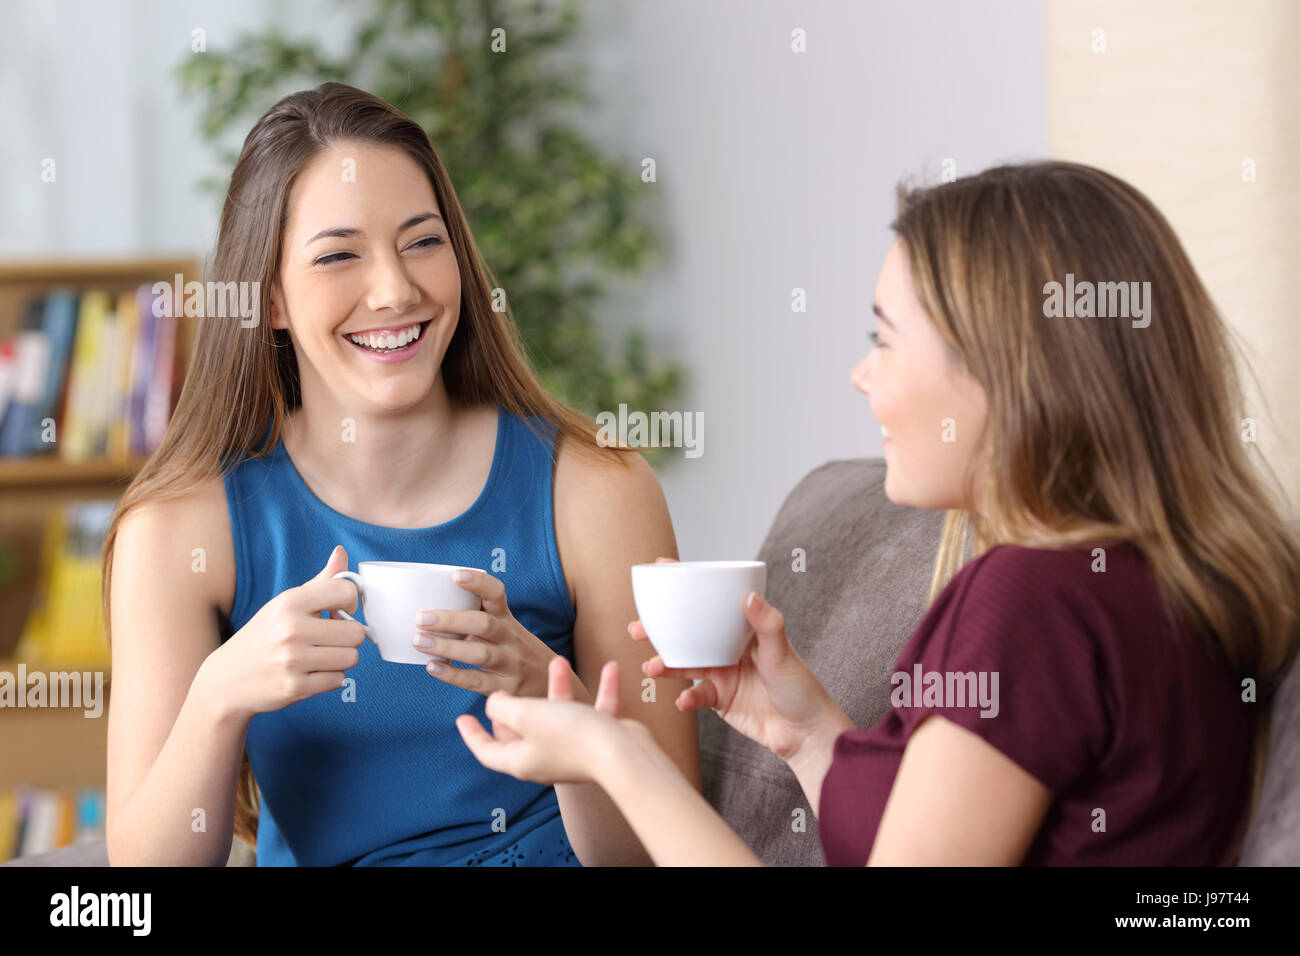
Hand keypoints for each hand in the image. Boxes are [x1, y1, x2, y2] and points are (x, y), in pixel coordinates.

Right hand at [199, 545, 366, 722]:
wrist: (227, 679)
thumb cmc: (264, 636)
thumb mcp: (286, 603)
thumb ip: (320, 581)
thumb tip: (341, 552)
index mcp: (290, 602)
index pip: (346, 591)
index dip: (351, 603)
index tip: (339, 611)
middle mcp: (291, 629)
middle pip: (356, 632)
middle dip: (348, 638)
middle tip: (330, 639)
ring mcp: (293, 660)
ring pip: (351, 658)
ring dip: (341, 659)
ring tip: (320, 657)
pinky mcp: (295, 687)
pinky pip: (339, 680)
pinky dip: (330, 678)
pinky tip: (311, 673)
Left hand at [412, 569, 574, 699]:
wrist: (554, 683)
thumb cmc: (516, 652)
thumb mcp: (505, 630)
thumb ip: (477, 620)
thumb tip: (429, 609)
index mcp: (507, 618)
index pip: (496, 594)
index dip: (477, 583)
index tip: (455, 575)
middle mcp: (511, 638)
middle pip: (483, 624)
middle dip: (450, 620)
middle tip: (421, 618)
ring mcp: (511, 663)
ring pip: (480, 653)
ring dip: (447, 647)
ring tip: (419, 641)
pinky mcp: (507, 687)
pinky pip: (477, 681)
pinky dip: (453, 675)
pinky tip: (432, 668)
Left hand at [456, 656, 641, 784]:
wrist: (622, 756)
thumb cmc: (570, 736)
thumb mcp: (525, 714)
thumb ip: (502, 705)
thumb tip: (494, 701)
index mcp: (521, 759)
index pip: (487, 750)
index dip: (472, 734)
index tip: (462, 718)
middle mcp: (545, 758)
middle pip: (520, 735)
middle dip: (513, 710)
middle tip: (504, 694)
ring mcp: (573, 751)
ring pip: (559, 716)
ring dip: (558, 688)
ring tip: (558, 661)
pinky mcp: (599, 741)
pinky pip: (596, 712)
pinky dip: (601, 691)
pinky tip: (609, 669)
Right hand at [631, 557, 842, 762]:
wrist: (805, 733)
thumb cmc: (801, 688)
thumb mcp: (783, 653)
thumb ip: (767, 624)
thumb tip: (747, 596)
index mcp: (743, 629)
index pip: (711, 601)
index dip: (686, 586)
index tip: (659, 570)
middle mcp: (729, 648)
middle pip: (687, 633)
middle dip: (659, 630)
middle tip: (637, 628)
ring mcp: (723, 674)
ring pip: (685, 664)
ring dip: (665, 665)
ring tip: (651, 668)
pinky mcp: (720, 700)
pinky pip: (696, 696)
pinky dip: (686, 698)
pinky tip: (683, 701)